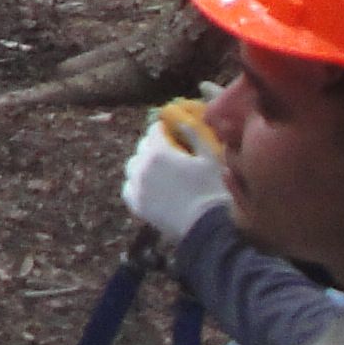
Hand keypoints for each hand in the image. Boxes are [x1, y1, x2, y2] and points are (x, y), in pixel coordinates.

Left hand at [121, 108, 230, 240]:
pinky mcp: (136, 204)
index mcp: (159, 151)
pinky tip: (151, 188)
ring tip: (160, 172)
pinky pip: (129, 188)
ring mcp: (137, 186)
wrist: (209, 228)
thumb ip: (194, 133)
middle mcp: (142, 166)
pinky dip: (137, 185)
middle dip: (154, 146)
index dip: (165, 130)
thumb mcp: (211, 157)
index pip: (154, 130)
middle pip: (142, 147)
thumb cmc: (214, 189)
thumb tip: (180, 116)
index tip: (174, 136)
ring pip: (133, 166)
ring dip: (144, 165)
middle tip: (171, 155)